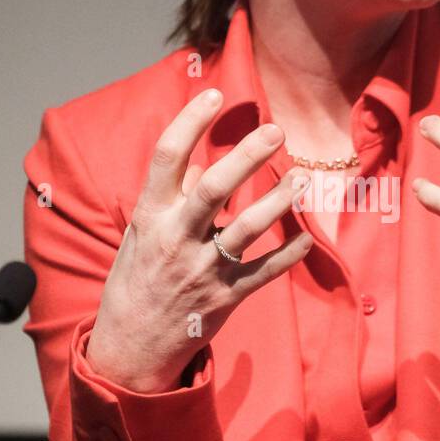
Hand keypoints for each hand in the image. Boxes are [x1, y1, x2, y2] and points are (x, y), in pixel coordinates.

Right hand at [86, 90, 311, 391]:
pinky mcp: (226, 297)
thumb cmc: (136, 280)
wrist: (131, 347)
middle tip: (275, 130)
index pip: (167, 157)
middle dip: (246, 156)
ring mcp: (203, 269)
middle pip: (213, 187)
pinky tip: (308, 236)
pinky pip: (265, 271)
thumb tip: (204, 160)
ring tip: (302, 176)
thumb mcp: (141, 233)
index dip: (190, 121)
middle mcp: (176, 238)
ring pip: (247, 228)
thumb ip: (172, 196)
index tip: (215, 94)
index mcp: (150, 215)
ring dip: (278, 199)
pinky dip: (289, 253)